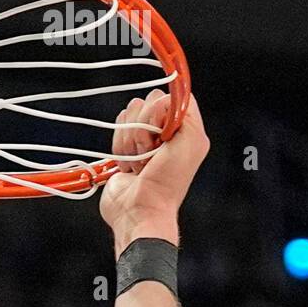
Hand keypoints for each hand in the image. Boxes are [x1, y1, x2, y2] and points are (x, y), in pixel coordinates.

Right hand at [99, 90, 209, 255]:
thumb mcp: (191, 141)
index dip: (161, 110)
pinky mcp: (123, 149)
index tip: (162, 133)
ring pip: (128, 115)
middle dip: (144, 128)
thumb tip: (167, 96)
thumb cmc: (167, 182)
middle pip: (146, 102)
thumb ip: (186, 110)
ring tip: (139, 164)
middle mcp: (164, 130)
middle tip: (151, 153)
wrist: (140, 211)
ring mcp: (143, 139)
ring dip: (130, 141)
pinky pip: (116, 130)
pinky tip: (129, 167)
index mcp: (185, 127)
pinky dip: (119, 148)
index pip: (170, 95)